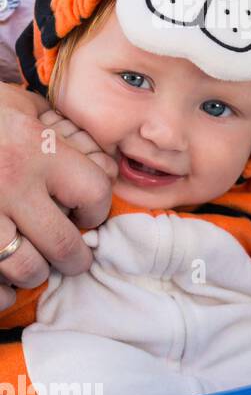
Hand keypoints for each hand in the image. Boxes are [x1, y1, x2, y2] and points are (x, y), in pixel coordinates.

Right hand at [0, 85, 115, 303]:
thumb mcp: (12, 104)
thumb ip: (47, 122)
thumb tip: (81, 142)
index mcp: (34, 149)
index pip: (95, 192)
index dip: (97, 208)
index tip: (88, 215)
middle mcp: (12, 184)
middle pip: (64, 243)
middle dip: (73, 257)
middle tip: (72, 258)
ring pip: (26, 268)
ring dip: (34, 273)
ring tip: (34, 267)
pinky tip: (4, 289)